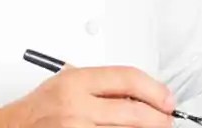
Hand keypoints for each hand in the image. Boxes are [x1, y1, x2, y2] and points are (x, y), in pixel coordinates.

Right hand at [0, 65, 176, 127]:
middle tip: (167, 118)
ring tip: (150, 127)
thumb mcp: (64, 84)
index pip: (127, 79)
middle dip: (159, 116)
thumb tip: (135, 94)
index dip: (155, 89)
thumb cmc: (33, 112)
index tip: (167, 98)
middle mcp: (77, 108)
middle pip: (136, 112)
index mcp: (74, 83)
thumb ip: (97, 86)